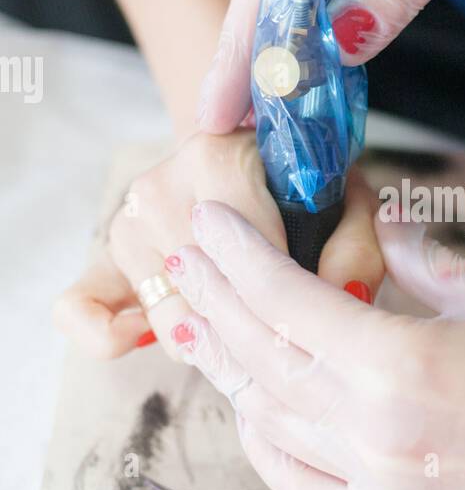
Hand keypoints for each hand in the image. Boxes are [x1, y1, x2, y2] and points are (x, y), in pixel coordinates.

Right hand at [53, 132, 383, 359]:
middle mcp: (160, 187)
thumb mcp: (345, 200)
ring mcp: (126, 223)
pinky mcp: (104, 256)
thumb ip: (356, 246)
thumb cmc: (301, 182)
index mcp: (217, 159)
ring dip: (212, 341)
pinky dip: (112, 335)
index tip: (321, 314)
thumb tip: (344, 297)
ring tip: (250, 326)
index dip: (292, 302)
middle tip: (291, 332)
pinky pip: (83, 311)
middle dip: (257, 331)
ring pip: (169, 323)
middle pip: (208, 300)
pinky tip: (165, 340)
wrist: (245, 149)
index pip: (248, 259)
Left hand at [164, 202, 464, 489]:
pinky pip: (303, 487)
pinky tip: (255, 408)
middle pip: (263, 357)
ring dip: (230, 366)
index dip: (238, 256)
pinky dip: (267, 445)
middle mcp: (378, 433)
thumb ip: (421, 261)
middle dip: (215, 300)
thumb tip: (378, 226)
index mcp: (402, 363)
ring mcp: (384, 487)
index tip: (211, 223)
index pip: (286, 300)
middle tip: (188, 259)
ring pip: (271, 422)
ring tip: (205, 322)